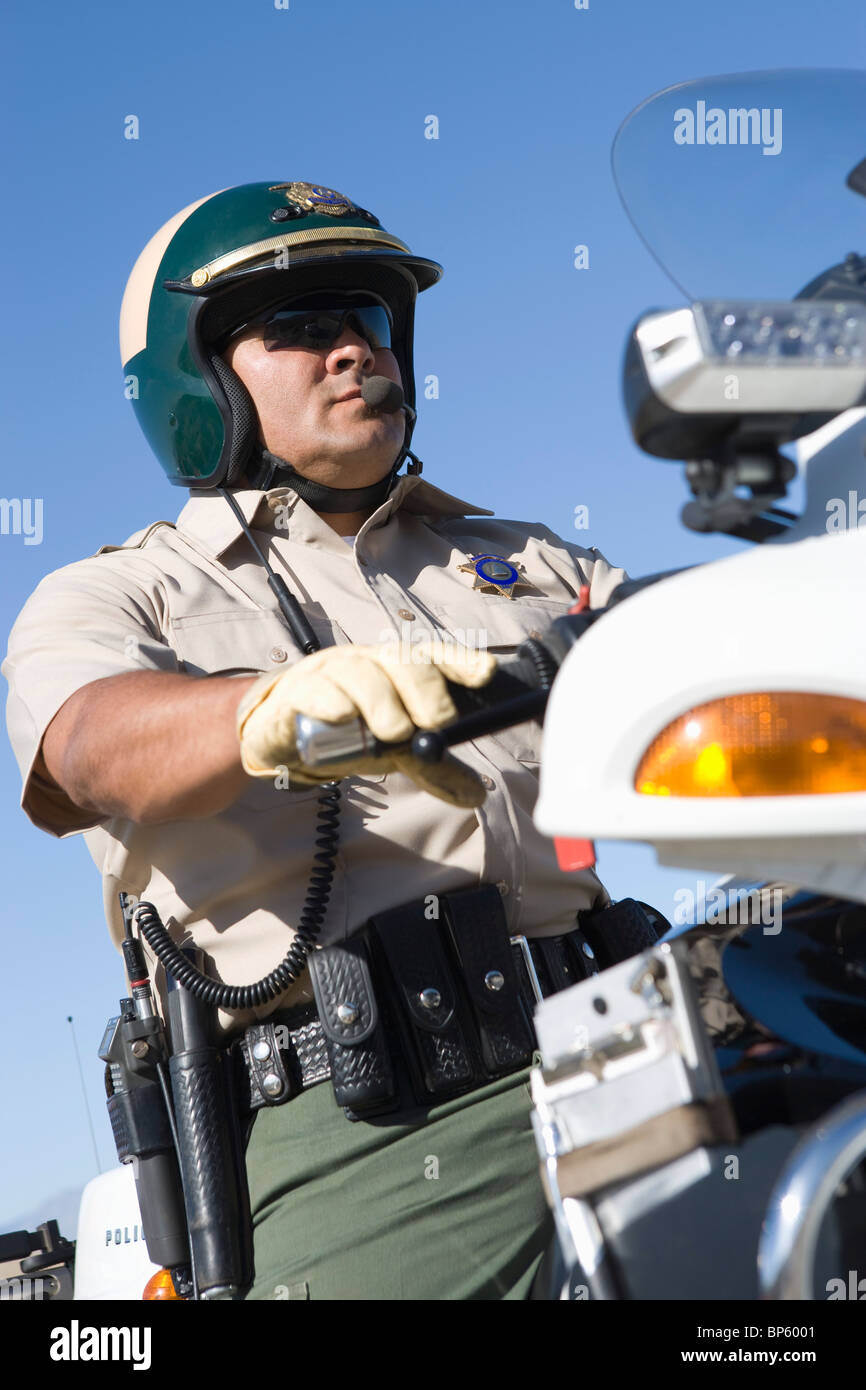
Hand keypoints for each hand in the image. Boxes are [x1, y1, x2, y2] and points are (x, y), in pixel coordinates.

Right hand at [236, 641, 496, 806]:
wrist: (281, 737)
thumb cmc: (346, 733)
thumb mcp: (395, 751)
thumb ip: (433, 768)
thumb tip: (476, 794)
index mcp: (395, 670)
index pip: (433, 655)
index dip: (460, 661)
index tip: (486, 673)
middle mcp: (366, 662)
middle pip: (400, 660)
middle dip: (425, 689)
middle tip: (438, 722)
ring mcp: (329, 673)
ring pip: (359, 673)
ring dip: (381, 701)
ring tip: (396, 732)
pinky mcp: (294, 693)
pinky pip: (312, 689)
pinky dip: (330, 700)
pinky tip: (343, 715)